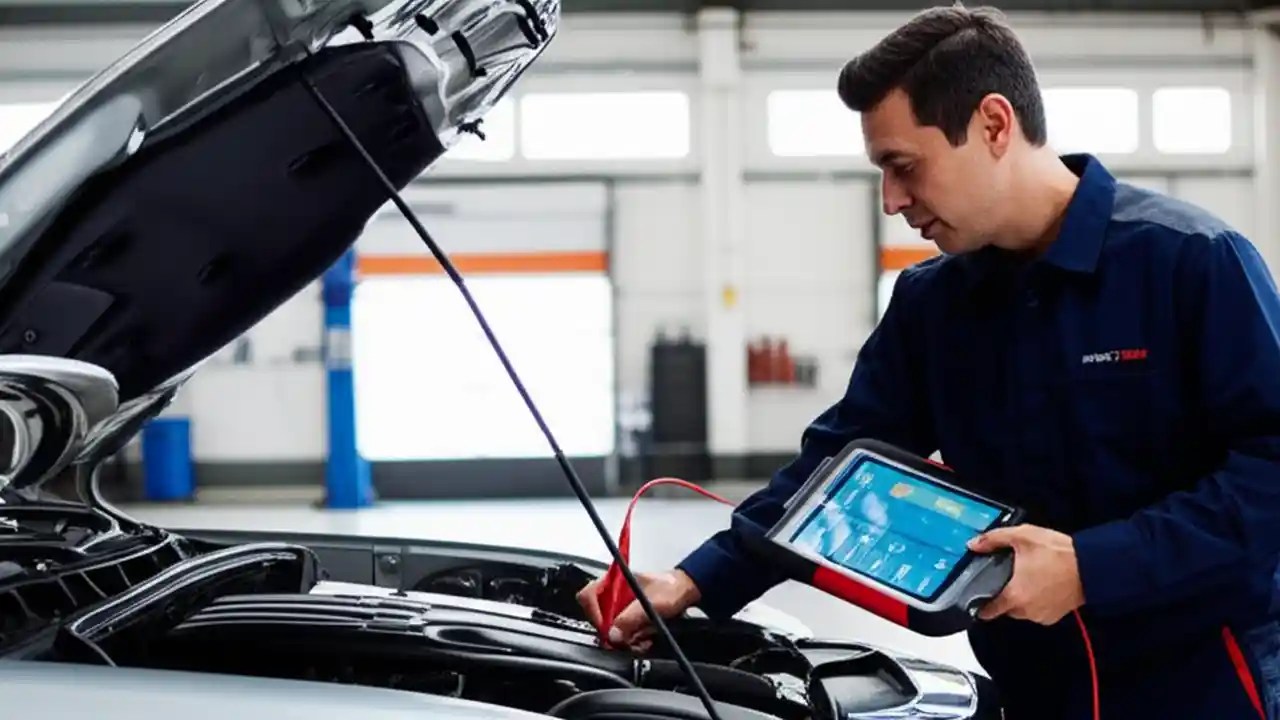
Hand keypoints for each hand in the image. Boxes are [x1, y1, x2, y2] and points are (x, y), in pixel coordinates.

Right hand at [576, 569, 701, 650]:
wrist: (687, 592)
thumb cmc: (673, 588)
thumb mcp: (653, 603)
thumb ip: (631, 618)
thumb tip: (612, 634)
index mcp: (615, 581)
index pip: (588, 596)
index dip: (594, 614)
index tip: (606, 629)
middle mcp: (614, 593)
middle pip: (598, 617)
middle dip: (613, 632)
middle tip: (627, 639)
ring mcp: (620, 606)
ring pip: (610, 629)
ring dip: (625, 638)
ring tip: (642, 638)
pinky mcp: (628, 618)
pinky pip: (622, 634)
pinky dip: (632, 640)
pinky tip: (644, 638)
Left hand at [967, 524, 1084, 624]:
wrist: (1092, 566)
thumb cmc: (1059, 553)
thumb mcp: (1022, 537)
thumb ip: (993, 539)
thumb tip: (974, 544)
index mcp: (1013, 596)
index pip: (988, 610)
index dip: (979, 603)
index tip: (976, 596)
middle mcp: (1026, 610)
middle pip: (1005, 607)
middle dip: (1005, 593)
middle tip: (1010, 575)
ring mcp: (1041, 615)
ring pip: (1022, 609)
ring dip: (1022, 596)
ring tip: (1030, 576)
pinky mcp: (1055, 615)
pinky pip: (1037, 610)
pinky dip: (1037, 600)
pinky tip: (1043, 583)